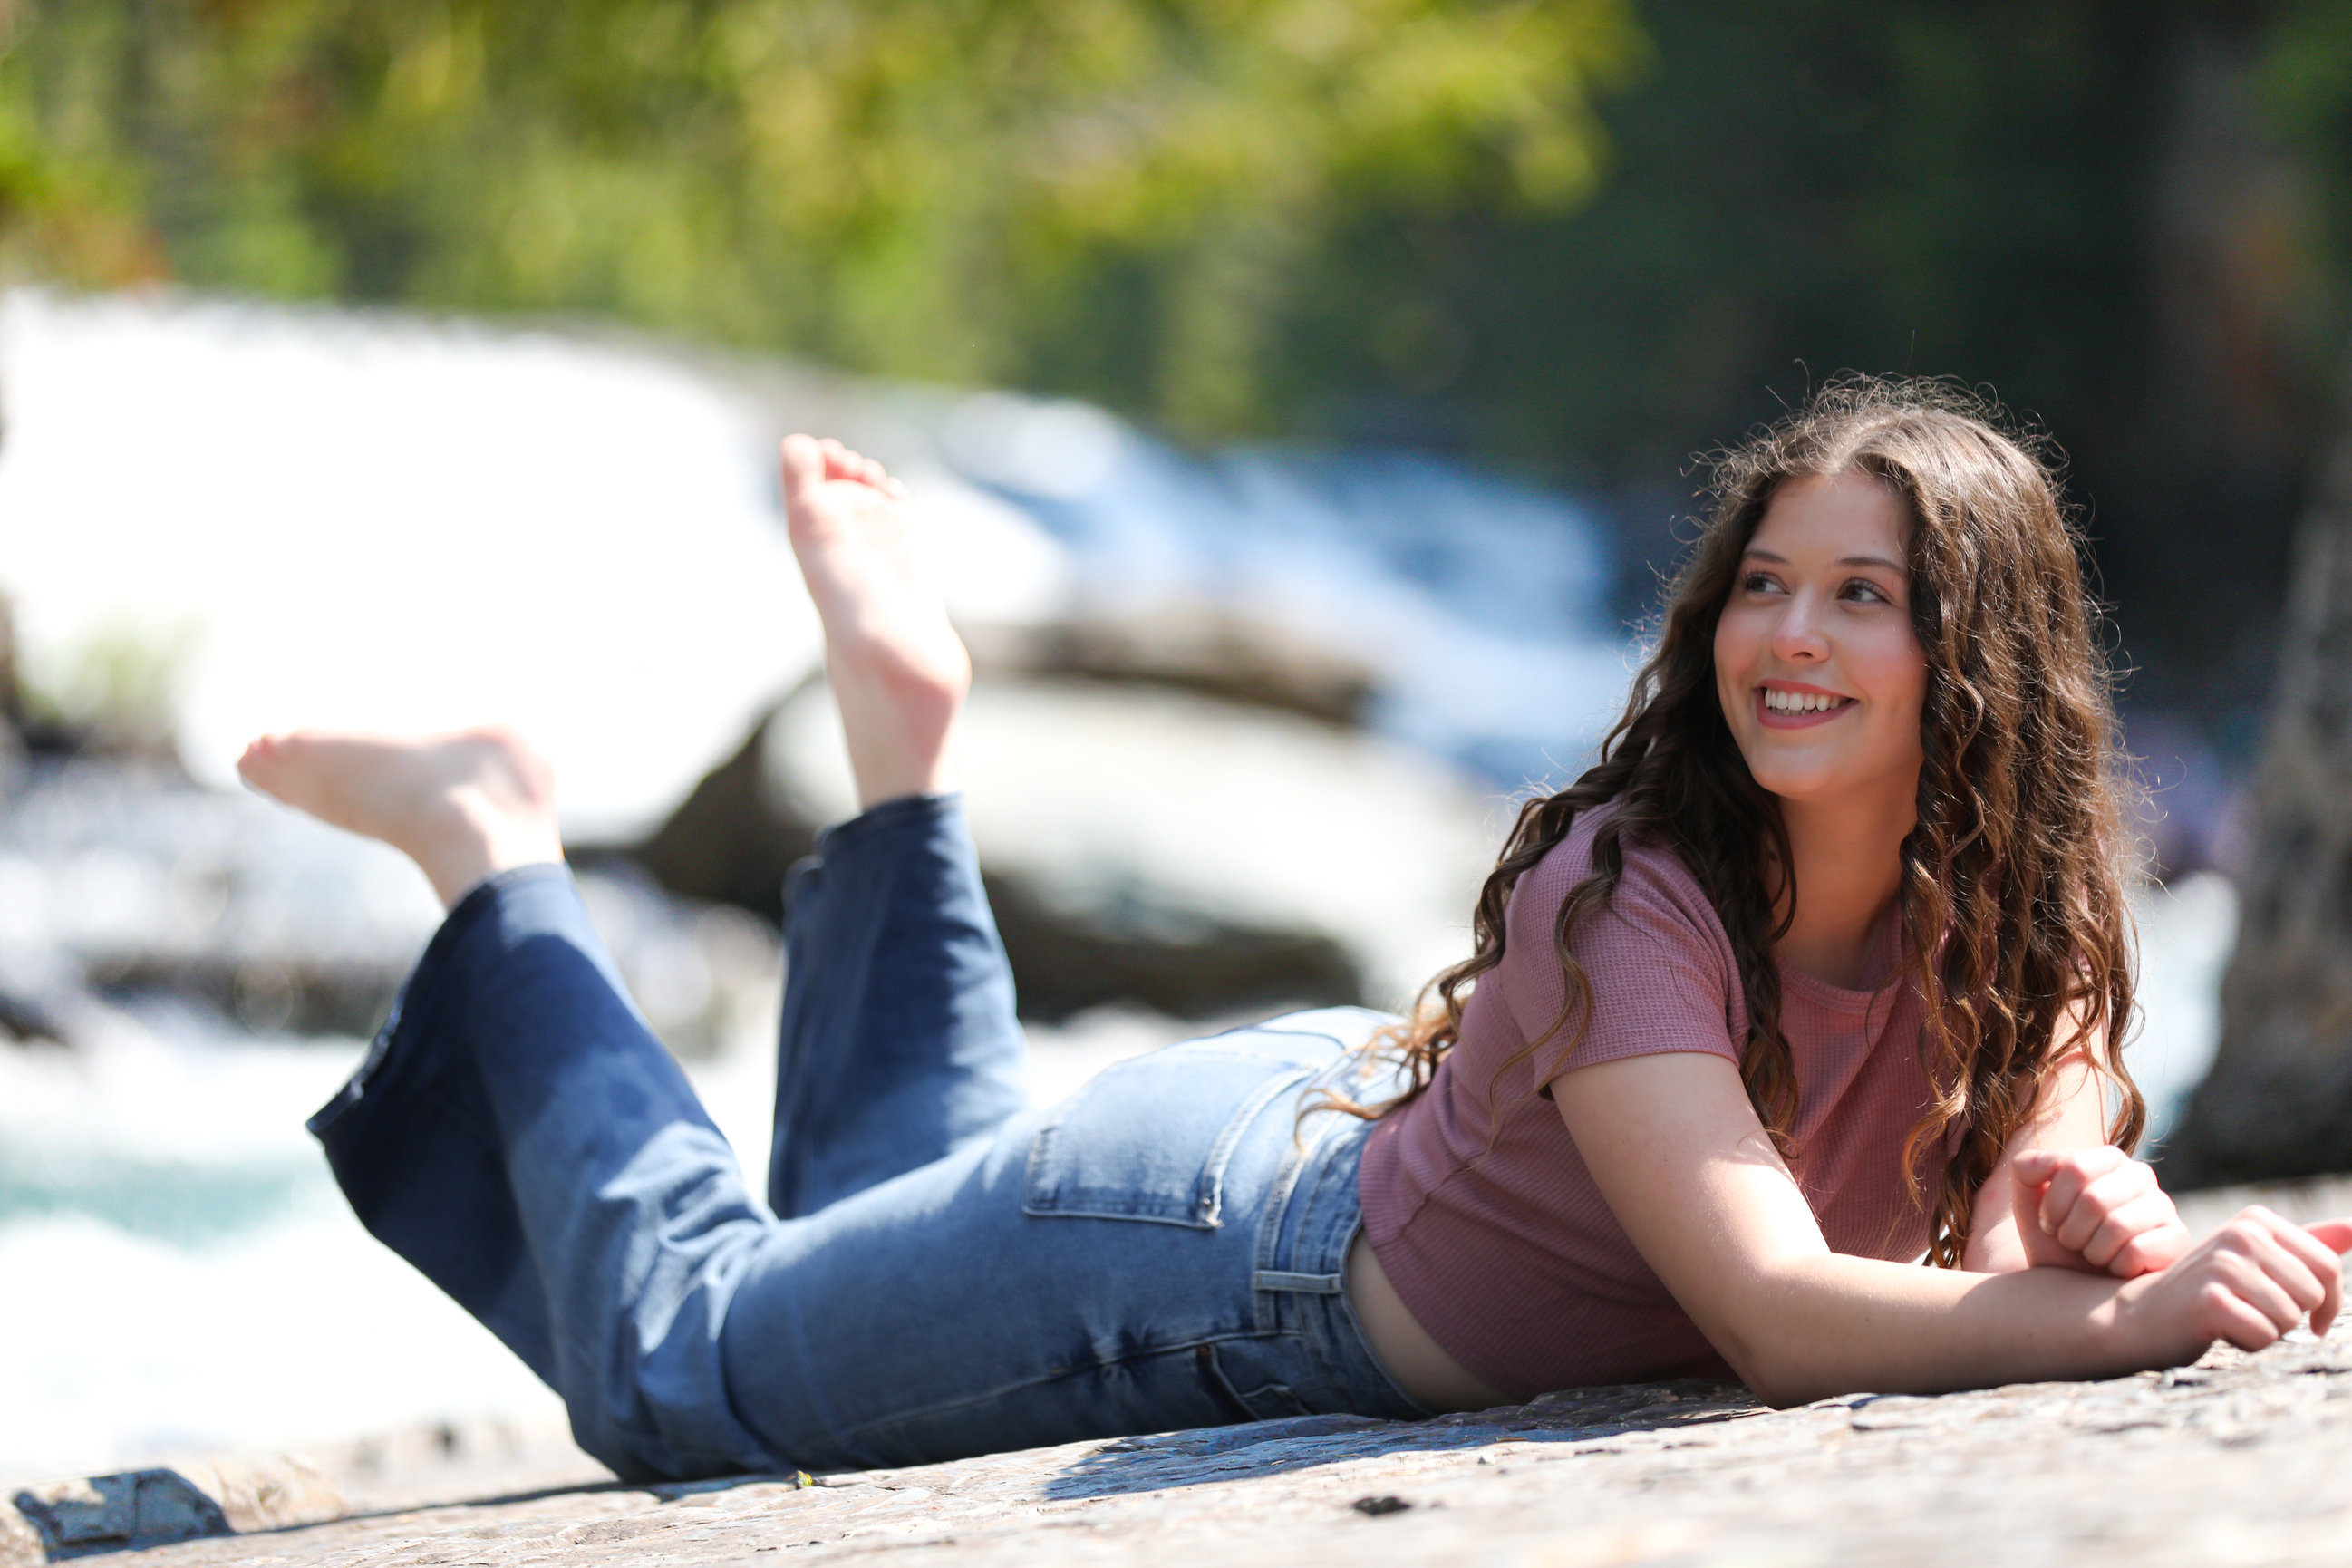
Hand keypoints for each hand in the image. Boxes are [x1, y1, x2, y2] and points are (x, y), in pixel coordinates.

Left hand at [2010, 1146, 2189, 1277]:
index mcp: (2106, 1158)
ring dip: (2092, 1250)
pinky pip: (2138, 1250)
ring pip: (2118, 1225)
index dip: (2053, 1204)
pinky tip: (2116, 1268)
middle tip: (2071, 1243)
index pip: (2075, 1167)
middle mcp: (2140, 1175)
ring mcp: (2164, 1206)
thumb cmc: (2056, 1241)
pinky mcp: (2178, 1239)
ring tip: (2092, 1254)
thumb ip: (2027, 1168)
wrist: (2080, 1288)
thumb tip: (2051, 1161)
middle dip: (2070, 1231)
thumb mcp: (2029, 1203)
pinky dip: (2116, 1265)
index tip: (2050, 1222)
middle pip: (2094, 1199)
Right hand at [2118, 1208, 2351, 1359]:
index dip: (2328, 1303)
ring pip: (2290, 1319)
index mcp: (2256, 1220)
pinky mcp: (2210, 1300)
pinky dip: (2247, 1344)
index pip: (2328, 1266)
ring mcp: (2224, 1265)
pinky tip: (2219, 1332)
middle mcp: (2241, 1234)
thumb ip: (2305, 1245)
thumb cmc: (2208, 1291)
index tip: (2310, 1320)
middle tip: (2251, 1312)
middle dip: (2291, 1316)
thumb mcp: (2256, 1261)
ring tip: (2233, 1319)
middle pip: (2314, 1294)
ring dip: (2267, 1331)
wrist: (2140, 1314)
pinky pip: (2264, 1337)